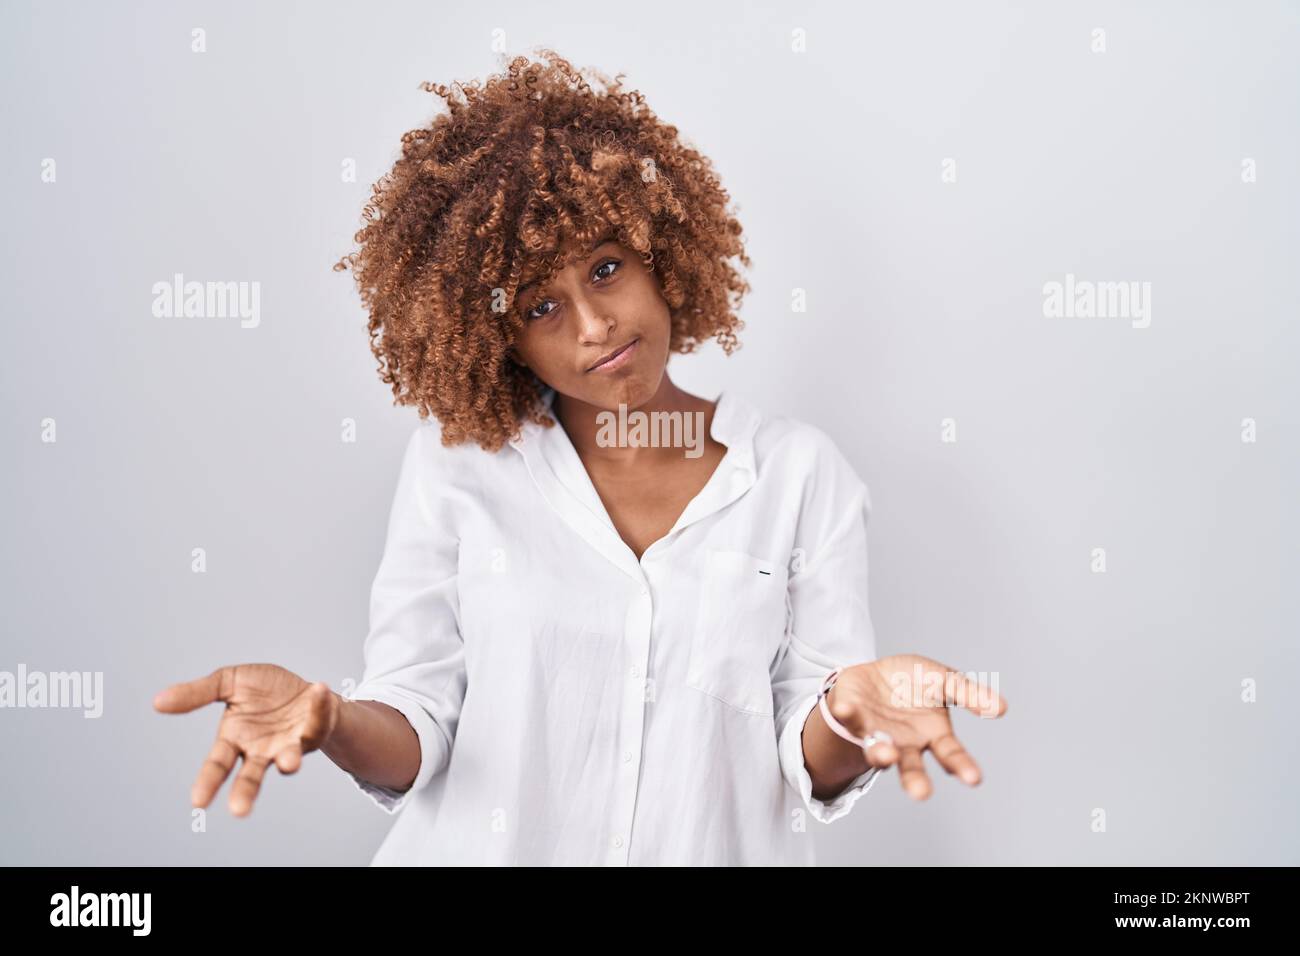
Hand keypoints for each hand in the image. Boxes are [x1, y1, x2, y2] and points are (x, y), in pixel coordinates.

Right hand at [153, 664, 340, 816]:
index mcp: (235, 740)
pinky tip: (318, 690)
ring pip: (288, 760)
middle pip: (250, 776)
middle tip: (239, 810)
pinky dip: (319, 706)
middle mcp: (261, 750)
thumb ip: (196, 694)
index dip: (208, 783)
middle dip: (245, 793)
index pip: (217, 765)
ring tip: (288, 763)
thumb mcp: (227, 683)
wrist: (303, 690)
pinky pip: (318, 721)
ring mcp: (288, 745)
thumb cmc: (263, 691)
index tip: (198, 802)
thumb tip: (157, 702)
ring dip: (289, 762)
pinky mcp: (314, 733)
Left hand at [825, 654, 1007, 800]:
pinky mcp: (852, 713)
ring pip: (879, 749)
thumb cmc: (915, 682)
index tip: (974, 779)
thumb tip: (1001, 708)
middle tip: (922, 793)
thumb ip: (968, 693)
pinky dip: (846, 714)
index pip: (951, 754)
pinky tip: (844, 710)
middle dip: (916, 780)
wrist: (876, 676)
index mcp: (932, 735)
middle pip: (911, 765)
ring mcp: (877, 731)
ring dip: (881, 753)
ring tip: (887, 756)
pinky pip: (848, 715)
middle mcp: (905, 742)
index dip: (962, 766)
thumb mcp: (944, 679)